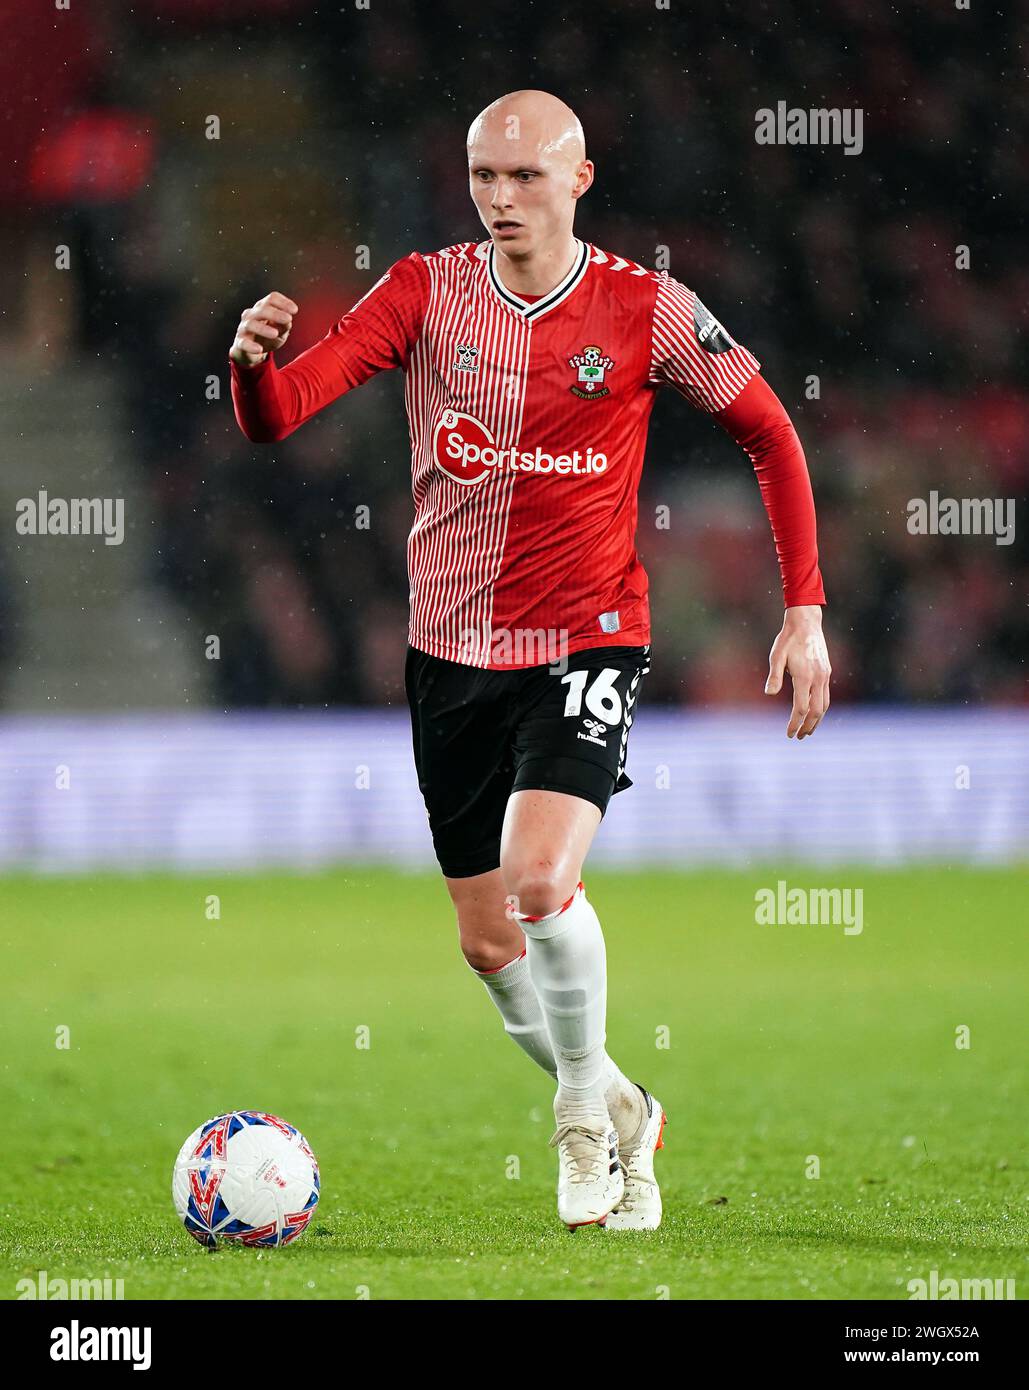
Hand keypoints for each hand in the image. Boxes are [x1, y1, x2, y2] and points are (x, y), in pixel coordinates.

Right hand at [229, 292, 298, 366]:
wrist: (252, 352)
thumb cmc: (268, 337)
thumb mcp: (281, 332)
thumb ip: (284, 326)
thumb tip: (287, 321)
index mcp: (263, 308)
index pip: (272, 299)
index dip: (283, 302)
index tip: (295, 310)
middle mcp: (252, 315)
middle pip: (262, 309)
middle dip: (275, 313)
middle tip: (288, 319)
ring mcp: (244, 328)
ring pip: (251, 324)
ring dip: (263, 328)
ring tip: (275, 333)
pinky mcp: (240, 342)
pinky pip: (243, 343)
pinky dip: (250, 346)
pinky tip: (259, 349)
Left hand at [764, 605, 830, 738]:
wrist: (806, 622)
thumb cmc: (788, 639)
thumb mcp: (776, 656)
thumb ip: (774, 676)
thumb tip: (769, 694)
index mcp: (804, 676)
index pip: (801, 708)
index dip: (795, 723)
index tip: (788, 734)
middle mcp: (818, 678)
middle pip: (816, 711)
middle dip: (808, 726)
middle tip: (798, 737)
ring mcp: (825, 675)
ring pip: (825, 705)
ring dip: (817, 720)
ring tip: (808, 730)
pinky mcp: (827, 672)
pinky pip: (826, 695)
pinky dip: (821, 708)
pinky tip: (814, 712)